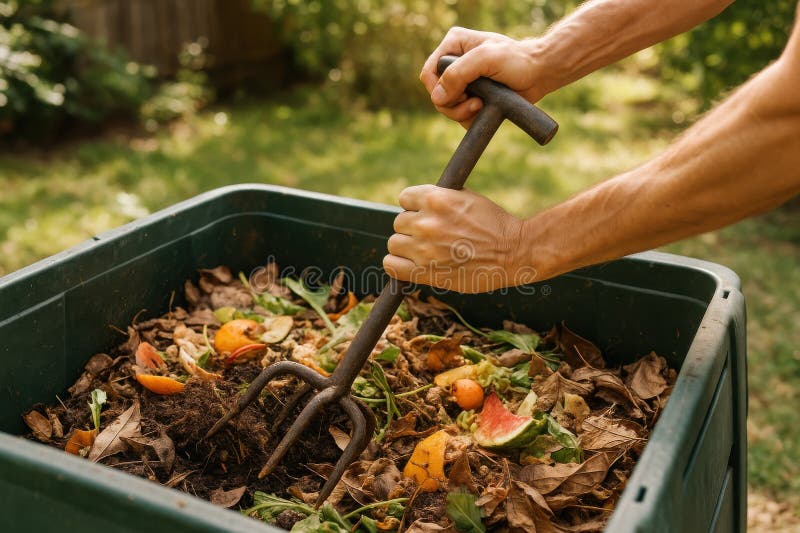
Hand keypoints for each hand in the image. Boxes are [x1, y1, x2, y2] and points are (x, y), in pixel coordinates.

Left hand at [383, 185, 537, 292]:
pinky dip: (397, 265)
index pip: (405, 198)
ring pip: (394, 244)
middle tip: (431, 236)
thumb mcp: (467, 198)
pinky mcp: (424, 271)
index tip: (424, 215)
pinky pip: (392, 265)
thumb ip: (440, 198)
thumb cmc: (493, 224)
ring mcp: (423, 248)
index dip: (414, 207)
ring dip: (406, 247)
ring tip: (425, 251)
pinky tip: (409, 264)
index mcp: (436, 199)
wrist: (513, 252)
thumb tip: (418, 202)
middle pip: (399, 223)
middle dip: (412, 228)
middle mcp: (426, 222)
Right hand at [420, 27, 550, 127]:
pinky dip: (469, 118)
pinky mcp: (471, 98)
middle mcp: (454, 64)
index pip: (429, 73)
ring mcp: (463, 83)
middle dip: (453, 104)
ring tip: (482, 106)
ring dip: (462, 113)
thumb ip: (458, 74)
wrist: (539, 74)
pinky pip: (459, 116)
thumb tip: (436, 98)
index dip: (439, 90)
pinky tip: (485, 110)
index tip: (460, 94)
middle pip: (436, 94)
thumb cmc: (517, 60)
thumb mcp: (485, 59)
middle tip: (475, 103)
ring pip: (447, 108)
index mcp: (453, 46)